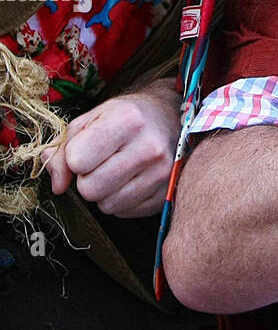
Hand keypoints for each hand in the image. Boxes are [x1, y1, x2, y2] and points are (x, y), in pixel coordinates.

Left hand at [43, 76, 179, 216]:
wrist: (168, 117)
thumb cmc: (124, 118)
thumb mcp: (89, 120)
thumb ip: (62, 150)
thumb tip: (58, 186)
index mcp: (128, 120)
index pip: (77, 161)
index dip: (75, 158)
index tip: (88, 149)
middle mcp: (150, 147)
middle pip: (90, 189)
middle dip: (89, 179)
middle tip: (102, 163)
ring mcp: (162, 172)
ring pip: (107, 205)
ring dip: (106, 192)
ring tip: (119, 170)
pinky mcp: (166, 193)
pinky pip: (125, 212)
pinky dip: (123, 199)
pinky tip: (133, 179)